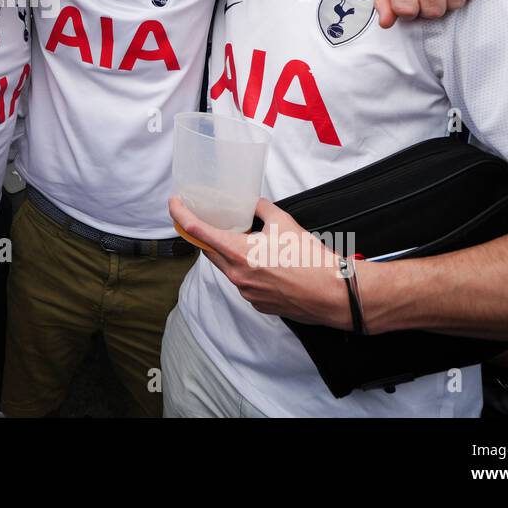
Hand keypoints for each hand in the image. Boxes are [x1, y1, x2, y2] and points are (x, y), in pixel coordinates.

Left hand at [168, 197, 358, 329]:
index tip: (174, 204)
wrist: (332, 294)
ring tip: (249, 242)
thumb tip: (253, 203)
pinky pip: (242, 282)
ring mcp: (245, 292)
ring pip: (226, 267)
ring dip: (230, 253)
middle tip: (209, 220)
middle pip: (209, 251)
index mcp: (238, 253)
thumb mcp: (285, 223)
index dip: (181, 215)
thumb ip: (262, 209)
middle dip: (206, 235)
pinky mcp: (257, 303)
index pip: (197, 231)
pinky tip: (265, 263)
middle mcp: (236, 275)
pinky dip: (246, 270)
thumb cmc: (311, 261)